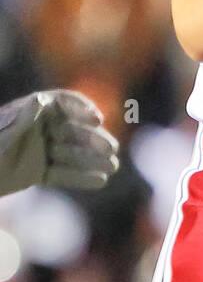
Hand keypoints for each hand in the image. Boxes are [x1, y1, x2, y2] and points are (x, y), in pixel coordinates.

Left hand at [0, 90, 118, 197]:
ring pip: (72, 153)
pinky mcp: (38, 171)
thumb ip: (23, 118)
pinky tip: (100, 181)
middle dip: (93, 140)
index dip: (82, 109)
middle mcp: (40, 128)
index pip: (64, 103)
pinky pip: (63, 173)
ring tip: (113, 167)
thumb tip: (43, 99)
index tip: (97, 119)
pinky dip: (81, 178)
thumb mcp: (4, 134)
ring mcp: (40, 150)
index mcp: (32, 111)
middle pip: (73, 130)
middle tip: (112, 150)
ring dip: (93, 159)